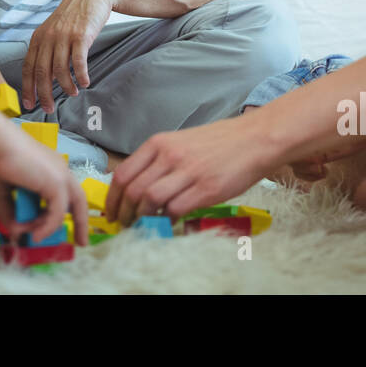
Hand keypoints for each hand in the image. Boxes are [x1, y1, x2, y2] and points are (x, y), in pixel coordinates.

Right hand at [0, 126, 89, 246]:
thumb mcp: (3, 193)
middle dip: (81, 222)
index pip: (65, 192)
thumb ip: (11, 214)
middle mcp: (59, 170)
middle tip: (81, 242)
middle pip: (78, 199)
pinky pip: (57, 213)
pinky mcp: (57, 183)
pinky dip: (47, 227)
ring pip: (72, 206)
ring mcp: (61, 175)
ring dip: (56, 226)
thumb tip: (17, 234)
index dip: (65, 210)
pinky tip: (34, 235)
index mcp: (49, 168)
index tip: (59, 225)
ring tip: (39, 240)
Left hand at [22, 0, 115, 111]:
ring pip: (60, 69)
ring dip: (66, 86)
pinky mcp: (81, 36)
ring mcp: (64, 36)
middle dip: (44, 94)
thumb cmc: (75, 16)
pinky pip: (78, 62)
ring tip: (72, 93)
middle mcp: (48, 37)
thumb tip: (44, 76)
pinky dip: (81, 76)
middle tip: (49, 108)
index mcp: (38, 37)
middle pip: (42, 72)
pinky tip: (85, 83)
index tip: (29, 103)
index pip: (28, 67)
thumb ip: (47, 49)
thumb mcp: (54, 29)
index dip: (28, 88)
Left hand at [105, 113, 277, 224]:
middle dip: (124, 213)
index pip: (123, 174)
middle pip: (132, 190)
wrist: (254, 139)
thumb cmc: (219, 142)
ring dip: (142, 219)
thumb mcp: (180, 142)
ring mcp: (187, 172)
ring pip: (149, 200)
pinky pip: (176, 209)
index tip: (112, 212)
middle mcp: (169, 156)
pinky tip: (170, 223)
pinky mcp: (206, 189)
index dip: (112, 198)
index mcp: (159, 143)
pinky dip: (167, 220)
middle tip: (124, 225)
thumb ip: (158, 161)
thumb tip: (136, 186)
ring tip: (143, 227)